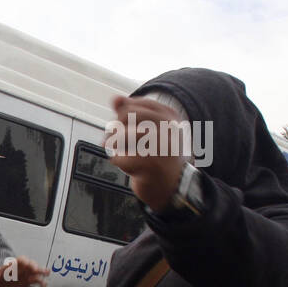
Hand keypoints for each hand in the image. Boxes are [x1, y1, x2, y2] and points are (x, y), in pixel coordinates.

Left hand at [0, 256, 49, 286]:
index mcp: (12, 265)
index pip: (19, 261)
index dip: (22, 262)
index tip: (25, 264)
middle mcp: (19, 268)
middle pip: (28, 264)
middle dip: (32, 266)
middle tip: (35, 269)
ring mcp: (24, 274)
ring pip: (34, 271)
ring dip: (40, 271)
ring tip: (46, 272)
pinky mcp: (27, 281)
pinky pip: (35, 280)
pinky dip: (40, 282)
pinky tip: (44, 284)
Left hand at [105, 95, 186, 211]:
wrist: (172, 188)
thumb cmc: (157, 156)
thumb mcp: (149, 130)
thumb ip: (131, 112)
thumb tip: (115, 98)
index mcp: (171, 116)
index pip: (134, 104)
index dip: (123, 116)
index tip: (127, 128)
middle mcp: (169, 128)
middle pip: (125, 114)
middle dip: (115, 128)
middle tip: (117, 142)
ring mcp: (161, 145)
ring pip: (120, 135)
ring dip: (114, 145)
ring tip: (122, 152)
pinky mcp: (150, 165)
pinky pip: (119, 157)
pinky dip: (118, 161)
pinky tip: (129, 167)